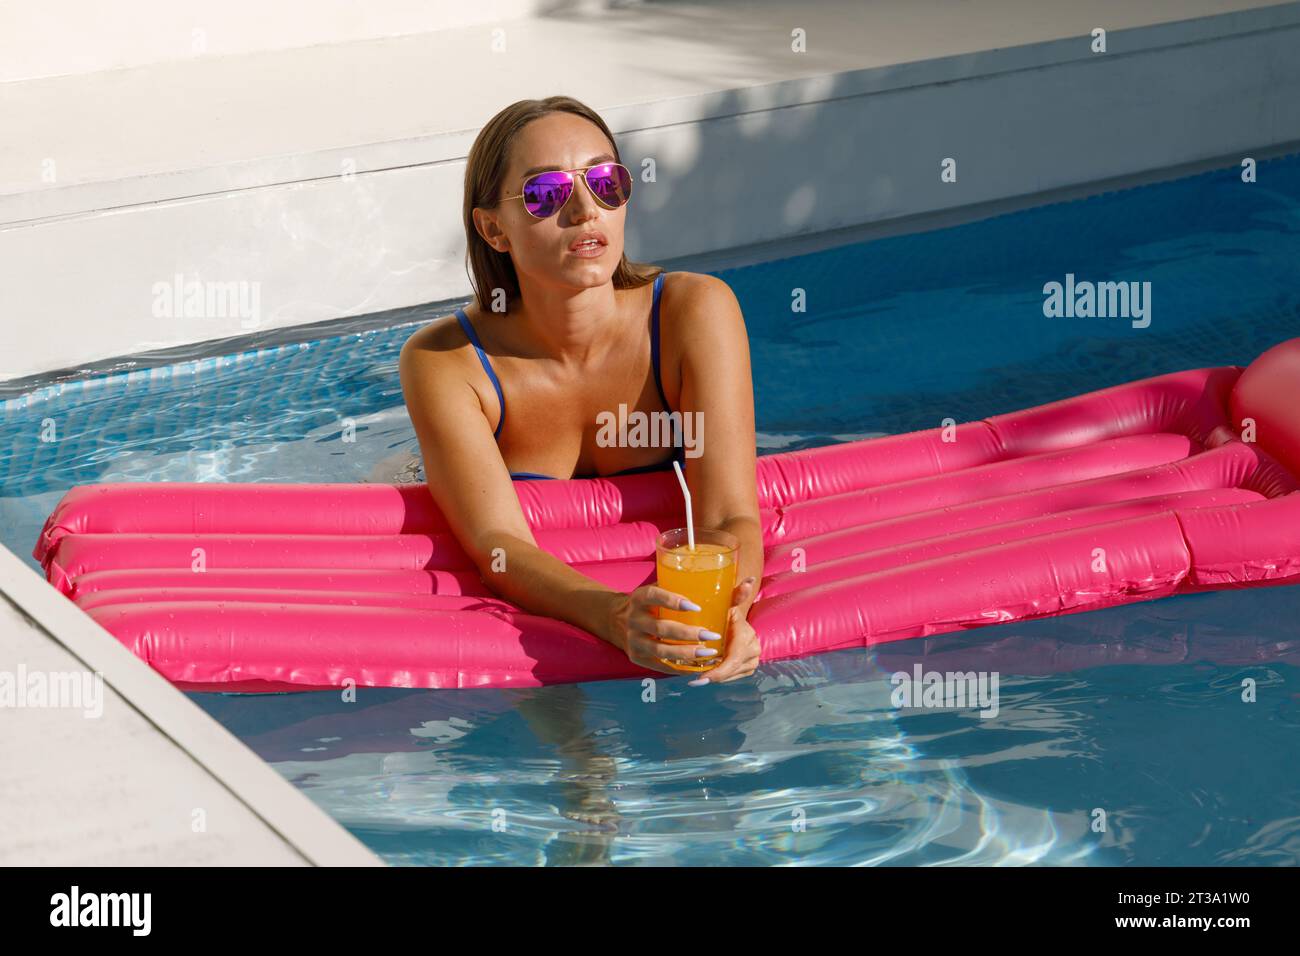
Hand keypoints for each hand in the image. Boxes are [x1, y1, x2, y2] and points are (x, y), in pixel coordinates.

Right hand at [606, 584, 723, 675]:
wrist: (618, 619)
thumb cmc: (655, 601)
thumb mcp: (666, 588)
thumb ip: (703, 588)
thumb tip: (746, 585)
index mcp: (640, 597)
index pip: (654, 596)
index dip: (673, 601)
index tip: (696, 607)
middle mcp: (633, 618)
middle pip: (661, 628)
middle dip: (688, 634)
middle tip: (712, 635)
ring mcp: (633, 640)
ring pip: (661, 650)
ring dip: (686, 653)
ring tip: (708, 653)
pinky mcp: (636, 657)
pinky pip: (660, 665)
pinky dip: (680, 668)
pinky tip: (697, 667)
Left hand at [687, 576, 760, 685]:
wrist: (736, 620)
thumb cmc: (727, 611)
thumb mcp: (728, 604)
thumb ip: (736, 594)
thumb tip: (749, 580)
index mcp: (748, 636)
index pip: (734, 659)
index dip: (719, 670)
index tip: (701, 677)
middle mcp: (753, 651)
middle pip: (732, 670)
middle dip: (713, 676)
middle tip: (694, 681)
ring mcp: (752, 662)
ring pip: (731, 676)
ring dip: (715, 679)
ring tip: (696, 680)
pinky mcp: (747, 668)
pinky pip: (732, 678)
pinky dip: (719, 678)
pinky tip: (705, 678)